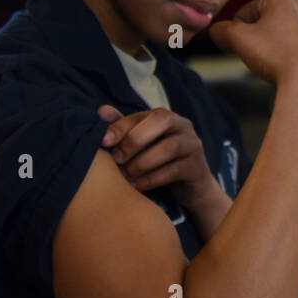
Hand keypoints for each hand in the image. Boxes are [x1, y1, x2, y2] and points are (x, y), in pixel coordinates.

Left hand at [97, 105, 220, 212]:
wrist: (192, 187)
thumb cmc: (161, 161)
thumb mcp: (144, 143)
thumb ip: (125, 127)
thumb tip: (101, 110)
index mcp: (167, 117)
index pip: (144, 114)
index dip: (122, 125)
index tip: (103, 141)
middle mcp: (183, 126)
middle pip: (161, 121)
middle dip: (135, 140)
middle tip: (116, 159)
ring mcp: (193, 145)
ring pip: (169, 147)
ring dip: (142, 162)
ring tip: (125, 175)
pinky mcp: (196, 167)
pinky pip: (173, 171)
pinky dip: (150, 179)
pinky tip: (135, 187)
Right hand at [207, 0, 297, 103]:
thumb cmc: (275, 55)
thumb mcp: (236, 38)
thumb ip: (219, 30)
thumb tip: (217, 32)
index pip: (241, 15)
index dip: (238, 34)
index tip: (252, 46)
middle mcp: (297, 5)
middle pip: (257, 25)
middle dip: (252, 41)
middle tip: (263, 55)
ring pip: (270, 38)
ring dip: (264, 50)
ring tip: (275, 62)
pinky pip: (285, 49)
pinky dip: (279, 58)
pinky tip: (286, 68)